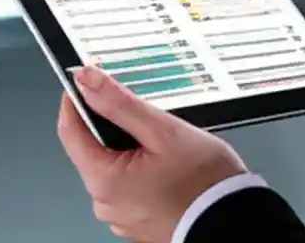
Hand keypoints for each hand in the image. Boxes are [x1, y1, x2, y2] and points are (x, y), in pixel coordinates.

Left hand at [57, 66, 245, 241]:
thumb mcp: (163, 131)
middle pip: (91, 148)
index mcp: (105, 180)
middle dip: (112, 128)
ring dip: (129, 150)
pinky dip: (139, 172)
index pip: (69, 130)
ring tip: (164, 149)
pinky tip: (166, 169)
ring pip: (111, 167)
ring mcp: (120, 215)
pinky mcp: (135, 221)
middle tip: (145, 120)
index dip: (76, 100)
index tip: (85, 82)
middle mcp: (106, 202)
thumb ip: (120, 104)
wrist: (235, 223)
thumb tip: (88, 81)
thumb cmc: (206, 185)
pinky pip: (126, 186)